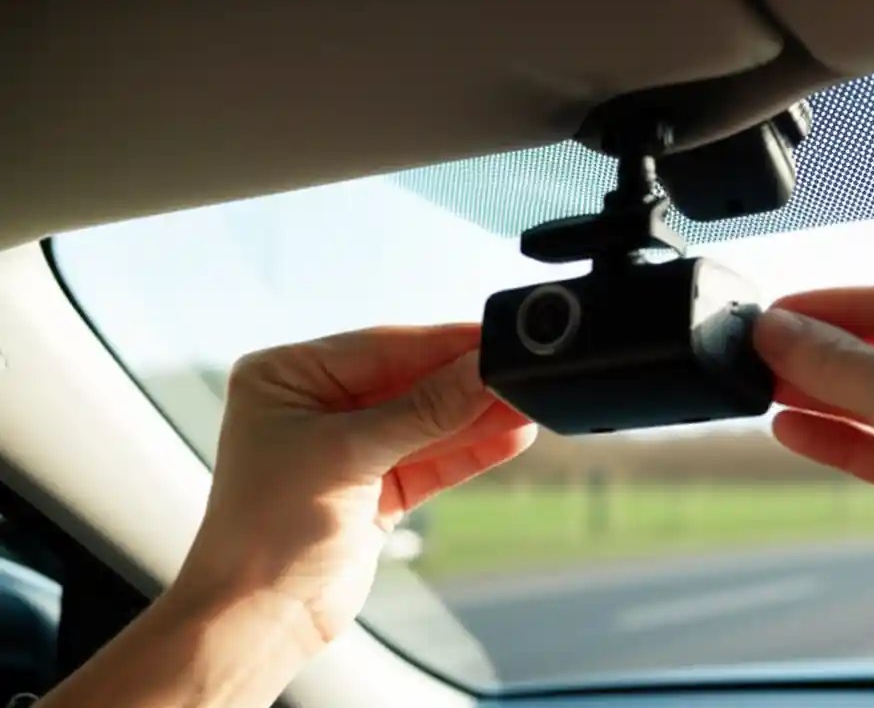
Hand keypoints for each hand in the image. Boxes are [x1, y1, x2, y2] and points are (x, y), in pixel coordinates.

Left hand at [179, 324, 535, 646]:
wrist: (256, 620)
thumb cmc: (267, 532)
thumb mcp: (348, 455)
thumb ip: (423, 411)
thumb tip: (480, 372)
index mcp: (288, 376)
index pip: (382, 347)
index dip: (443, 345)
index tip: (496, 340)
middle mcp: (315, 405)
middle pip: (409, 382)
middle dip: (466, 383)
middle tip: (521, 371)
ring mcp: (346, 448)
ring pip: (425, 422)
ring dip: (476, 417)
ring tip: (528, 403)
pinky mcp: (373, 488)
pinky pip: (430, 459)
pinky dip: (468, 450)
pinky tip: (508, 436)